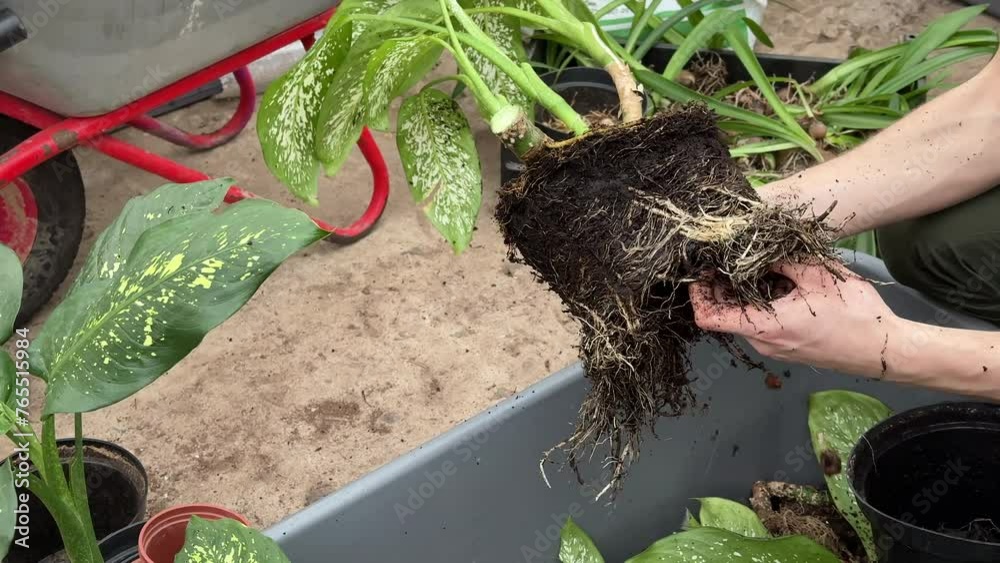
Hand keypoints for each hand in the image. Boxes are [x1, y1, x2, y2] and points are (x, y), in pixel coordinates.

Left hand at [689, 262, 899, 377]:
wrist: (884, 349)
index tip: (699, 271)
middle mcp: (762, 343)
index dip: (697, 294)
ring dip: (743, 293)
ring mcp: (774, 349)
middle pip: (724, 314)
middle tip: (727, 258)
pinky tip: (778, 282)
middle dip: (721, 287)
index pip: (709, 317)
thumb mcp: (816, 275)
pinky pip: (762, 324)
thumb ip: (783, 260)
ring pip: (744, 318)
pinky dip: (760, 303)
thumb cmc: (853, 314)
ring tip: (757, 265)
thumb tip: (758, 248)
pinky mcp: (787, 348)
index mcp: (764, 327)